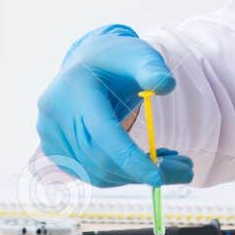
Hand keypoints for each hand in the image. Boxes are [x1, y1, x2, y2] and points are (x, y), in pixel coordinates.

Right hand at [35, 24, 193, 187]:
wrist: (89, 64)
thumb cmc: (118, 60)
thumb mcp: (139, 55)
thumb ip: (153, 68)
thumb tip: (166, 85)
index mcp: (74, 87)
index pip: (102, 133)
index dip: (129, 159)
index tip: (159, 179)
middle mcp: (54, 113)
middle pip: (99, 159)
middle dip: (142, 171)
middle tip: (186, 170)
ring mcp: (49, 133)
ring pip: (95, 172)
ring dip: (135, 176)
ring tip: (171, 164)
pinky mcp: (53, 149)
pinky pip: (90, 173)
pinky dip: (120, 174)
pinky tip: (143, 161)